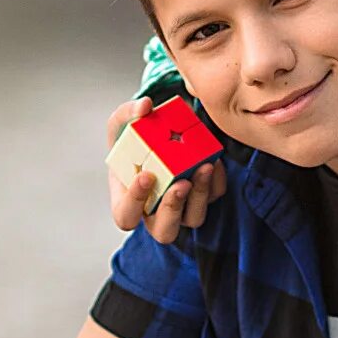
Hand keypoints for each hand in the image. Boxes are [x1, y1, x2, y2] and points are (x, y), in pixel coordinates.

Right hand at [105, 96, 228, 240]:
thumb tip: (145, 106)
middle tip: (180, 184)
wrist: (159, 133)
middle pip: (164, 231)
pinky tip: (214, 161)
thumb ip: (127, 113)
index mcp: (127, 200)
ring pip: (193, 218)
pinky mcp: (203, 196)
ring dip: (199, 196)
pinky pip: (213, 198)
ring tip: (204, 167)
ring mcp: (182, 207)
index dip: (135, 202)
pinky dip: (216, 182)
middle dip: (173, 209)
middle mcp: (155, 211)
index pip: (126, 216)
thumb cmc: (134, 135)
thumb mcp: (122, 122)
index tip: (145, 174)